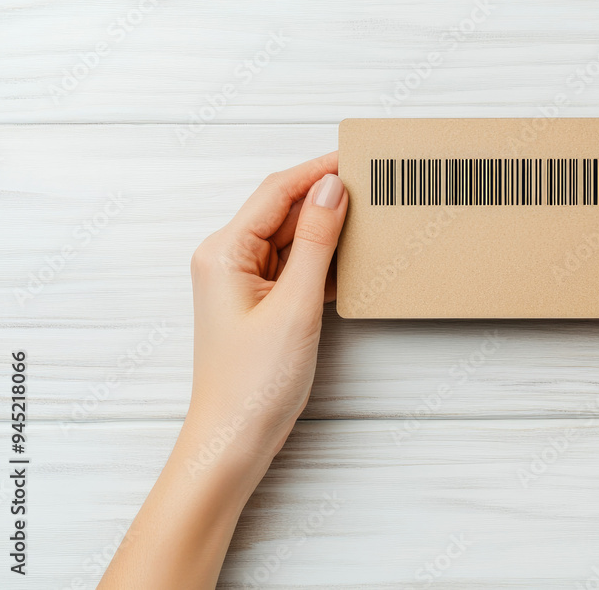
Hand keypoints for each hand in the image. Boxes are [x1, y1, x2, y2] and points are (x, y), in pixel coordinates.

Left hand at [188, 152, 348, 465]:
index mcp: (224, 252)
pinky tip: (353, 260)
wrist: (233, 440)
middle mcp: (228, 259)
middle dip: (327, 197)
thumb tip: (331, 189)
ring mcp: (243, 282)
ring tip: (371, 218)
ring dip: (328, 229)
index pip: (277, 192)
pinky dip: (323, 261)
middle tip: (374, 186)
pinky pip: (294, 267)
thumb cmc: (253, 383)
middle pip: (283, 211)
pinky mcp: (259, 303)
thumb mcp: (295, 306)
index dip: (318, 170)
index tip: (356, 157)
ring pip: (292, 239)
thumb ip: (315, 243)